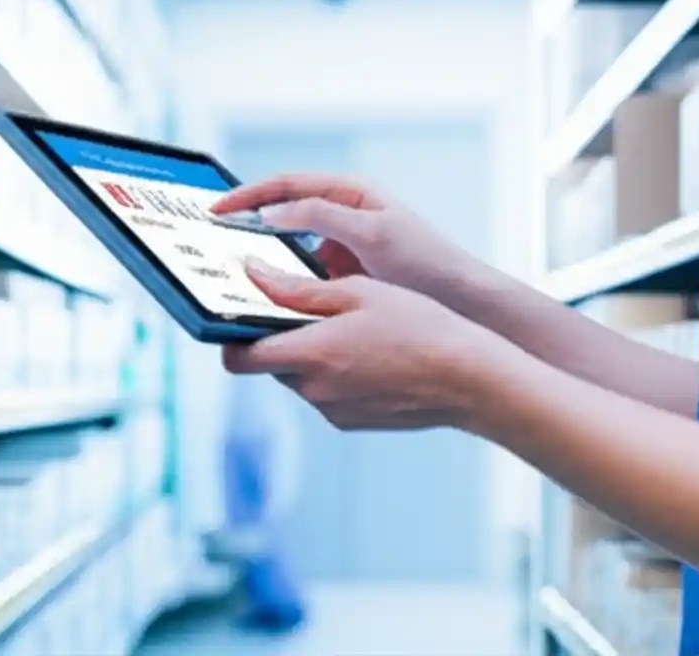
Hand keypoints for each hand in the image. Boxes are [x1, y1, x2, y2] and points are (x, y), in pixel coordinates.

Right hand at [211, 174, 480, 299]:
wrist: (463, 302)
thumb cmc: (426, 262)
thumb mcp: (370, 233)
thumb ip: (321, 217)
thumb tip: (271, 212)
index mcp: (350, 193)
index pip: (285, 184)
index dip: (248, 195)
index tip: (216, 210)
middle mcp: (343, 215)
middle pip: (283, 214)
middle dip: (249, 227)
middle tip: (215, 244)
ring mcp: (343, 246)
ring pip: (292, 250)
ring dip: (270, 264)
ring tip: (240, 279)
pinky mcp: (346, 276)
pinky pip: (307, 277)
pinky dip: (290, 287)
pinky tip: (275, 305)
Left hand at [223, 260, 524, 431]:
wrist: (470, 380)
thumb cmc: (420, 327)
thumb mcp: (357, 293)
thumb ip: (297, 289)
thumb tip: (252, 276)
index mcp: (310, 354)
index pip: (239, 358)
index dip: (229, 338)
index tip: (236, 315)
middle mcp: (314, 390)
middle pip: (270, 364)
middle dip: (279, 337)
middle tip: (306, 306)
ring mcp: (332, 411)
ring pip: (299, 378)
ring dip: (309, 354)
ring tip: (348, 328)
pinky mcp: (351, 422)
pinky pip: (326, 394)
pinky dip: (334, 373)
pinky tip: (368, 354)